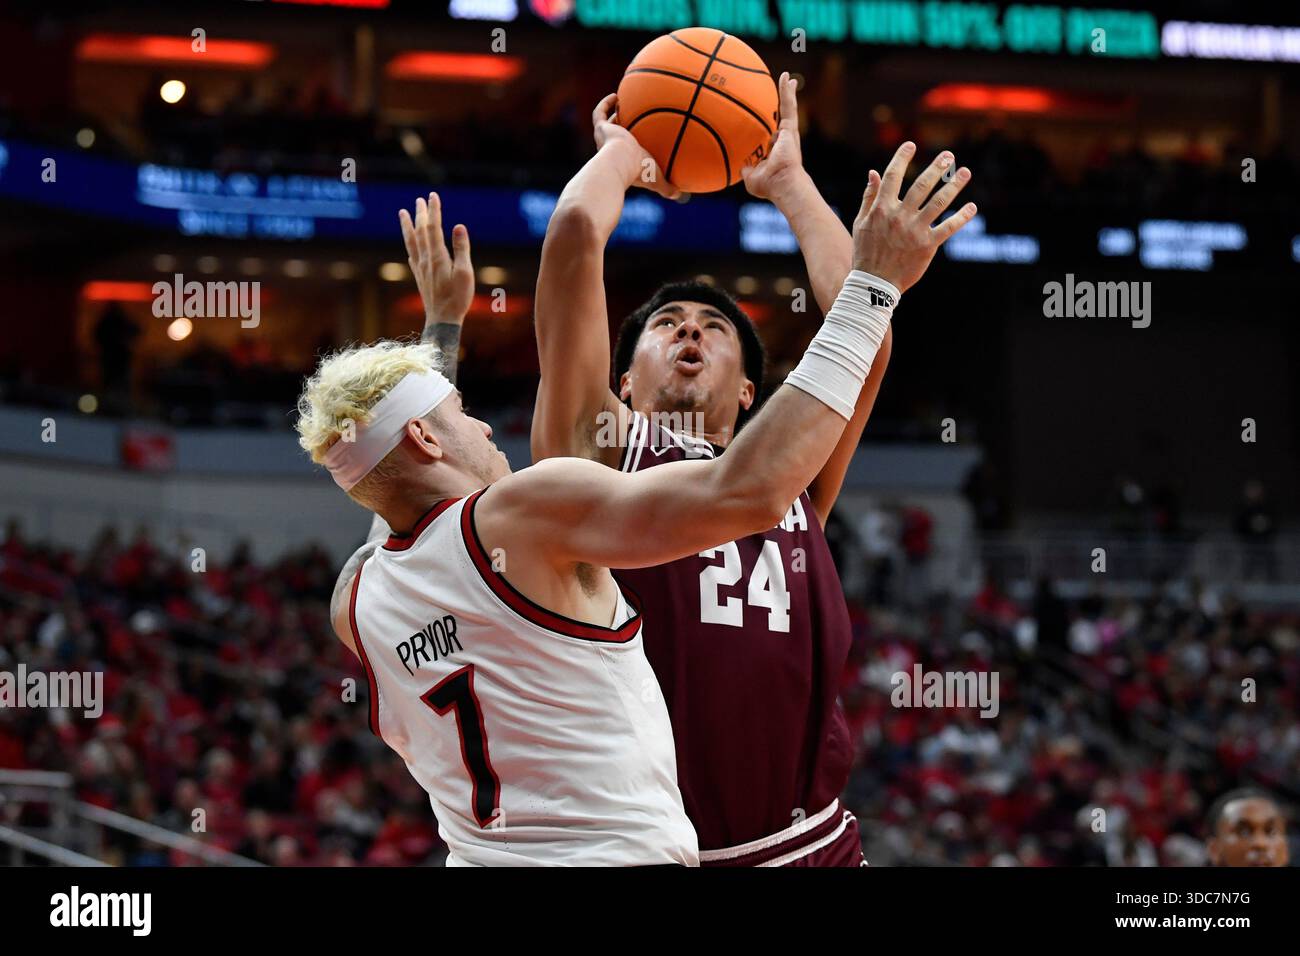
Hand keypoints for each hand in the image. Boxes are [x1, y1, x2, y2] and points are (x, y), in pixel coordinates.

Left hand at [398, 192, 473, 326]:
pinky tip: (409, 245)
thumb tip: (458, 226)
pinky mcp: (420, 277)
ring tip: (402, 213)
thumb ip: (461, 248)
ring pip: (412, 242)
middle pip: (421, 231)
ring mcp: (421, 269)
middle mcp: (426, 260)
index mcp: (437, 256)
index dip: (434, 211)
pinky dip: (409, 246)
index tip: (433, 196)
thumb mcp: (465, 272)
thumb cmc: (457, 297)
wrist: (442, 320)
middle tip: (419, 199)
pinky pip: (412, 256)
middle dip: (421, 214)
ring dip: (408, 226)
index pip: (434, 228)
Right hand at [592, 93, 680, 199]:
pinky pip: (599, 113)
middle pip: (616, 135)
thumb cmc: (639, 172)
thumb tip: (680, 196)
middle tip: (631, 116)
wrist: (621, 163)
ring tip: (623, 102)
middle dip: (622, 126)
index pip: (627, 150)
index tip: (641, 136)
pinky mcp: (601, 128)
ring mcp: (605, 137)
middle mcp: (611, 148)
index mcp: (624, 160)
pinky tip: (616, 95)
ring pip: (606, 123)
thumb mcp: (656, 179)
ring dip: (614, 113)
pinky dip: (605, 104)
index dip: (633, 143)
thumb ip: (667, 187)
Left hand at [741, 71, 803, 200]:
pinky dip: (787, 91)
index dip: (768, 126)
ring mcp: (788, 133)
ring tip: (787, 78)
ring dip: (786, 93)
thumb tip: (740, 167)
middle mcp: (783, 140)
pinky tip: (785, 78)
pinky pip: (788, 105)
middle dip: (782, 105)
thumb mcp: (751, 178)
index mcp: (774, 150)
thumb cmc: (769, 185)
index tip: (765, 118)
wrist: (782, 183)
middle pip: (781, 117)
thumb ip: (747, 171)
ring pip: (787, 108)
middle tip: (783, 92)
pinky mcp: (791, 128)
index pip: (770, 134)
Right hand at [851, 142, 976, 293]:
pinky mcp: (928, 245)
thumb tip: (873, 172)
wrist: (874, 283)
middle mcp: (899, 216)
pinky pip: (948, 228)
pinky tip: (971, 207)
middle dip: (936, 168)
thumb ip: (869, 196)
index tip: (911, 144)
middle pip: (922, 185)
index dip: (902, 158)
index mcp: (882, 208)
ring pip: (938, 202)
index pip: (893, 176)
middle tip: (948, 155)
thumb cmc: (866, 252)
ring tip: (965, 172)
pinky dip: (961, 217)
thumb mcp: (861, 222)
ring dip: (954, 186)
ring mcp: (915, 230)